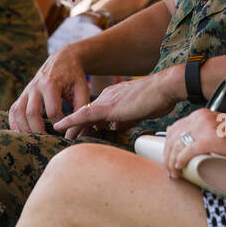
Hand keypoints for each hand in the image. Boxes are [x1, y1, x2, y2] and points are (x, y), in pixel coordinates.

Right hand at [8, 45, 90, 133]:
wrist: (63, 59)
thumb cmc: (74, 76)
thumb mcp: (82, 88)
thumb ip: (81, 108)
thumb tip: (76, 131)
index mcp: (51, 84)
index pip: (52, 111)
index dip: (59, 124)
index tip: (66, 131)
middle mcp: (35, 86)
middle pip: (32, 113)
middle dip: (38, 130)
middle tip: (48, 141)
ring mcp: (26, 90)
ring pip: (18, 112)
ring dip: (24, 129)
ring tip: (35, 140)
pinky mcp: (22, 94)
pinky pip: (13, 110)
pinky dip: (14, 123)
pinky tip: (22, 133)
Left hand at [53, 71, 178, 139]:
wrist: (166, 87)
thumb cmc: (158, 99)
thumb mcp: (139, 113)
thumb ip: (125, 120)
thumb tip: (116, 128)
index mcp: (115, 98)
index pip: (96, 113)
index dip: (87, 124)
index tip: (80, 133)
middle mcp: (108, 97)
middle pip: (87, 115)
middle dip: (76, 127)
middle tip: (66, 139)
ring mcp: (107, 101)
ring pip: (83, 116)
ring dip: (72, 128)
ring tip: (61, 138)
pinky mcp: (109, 107)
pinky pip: (84, 115)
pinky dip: (71, 121)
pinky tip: (60, 127)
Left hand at [161, 108, 225, 179]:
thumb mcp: (220, 129)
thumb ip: (203, 132)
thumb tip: (184, 143)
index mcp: (203, 114)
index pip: (175, 128)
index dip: (168, 145)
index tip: (169, 158)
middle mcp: (203, 118)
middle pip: (173, 137)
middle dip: (167, 155)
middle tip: (170, 170)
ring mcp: (207, 127)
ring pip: (177, 145)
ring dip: (172, 162)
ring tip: (174, 174)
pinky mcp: (212, 140)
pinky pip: (187, 151)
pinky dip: (180, 161)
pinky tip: (180, 168)